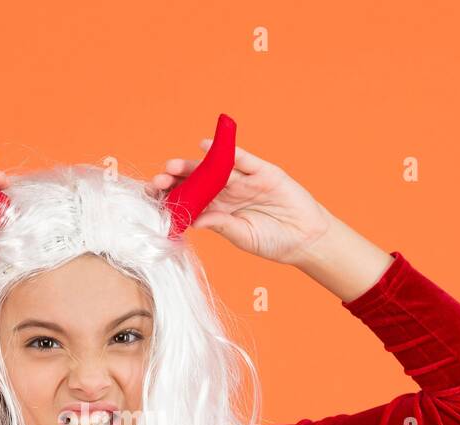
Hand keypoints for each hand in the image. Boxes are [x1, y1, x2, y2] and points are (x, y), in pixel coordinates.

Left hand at [149, 140, 335, 268]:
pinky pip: (243, 159)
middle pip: (197, 181)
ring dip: (193, 166)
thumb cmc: (273, 242)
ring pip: (214, 168)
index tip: (153, 197)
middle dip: (176, 179)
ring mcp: (244, 180)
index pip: (190, 200)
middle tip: (159, 180)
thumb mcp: (244, 237)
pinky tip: (206, 147)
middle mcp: (227, 193)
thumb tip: (196, 220)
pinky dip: (226, 151)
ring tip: (173, 166)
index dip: (172, 197)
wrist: (306, 238)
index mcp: (218, 211)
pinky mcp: (263, 172)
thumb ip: (222, 225)